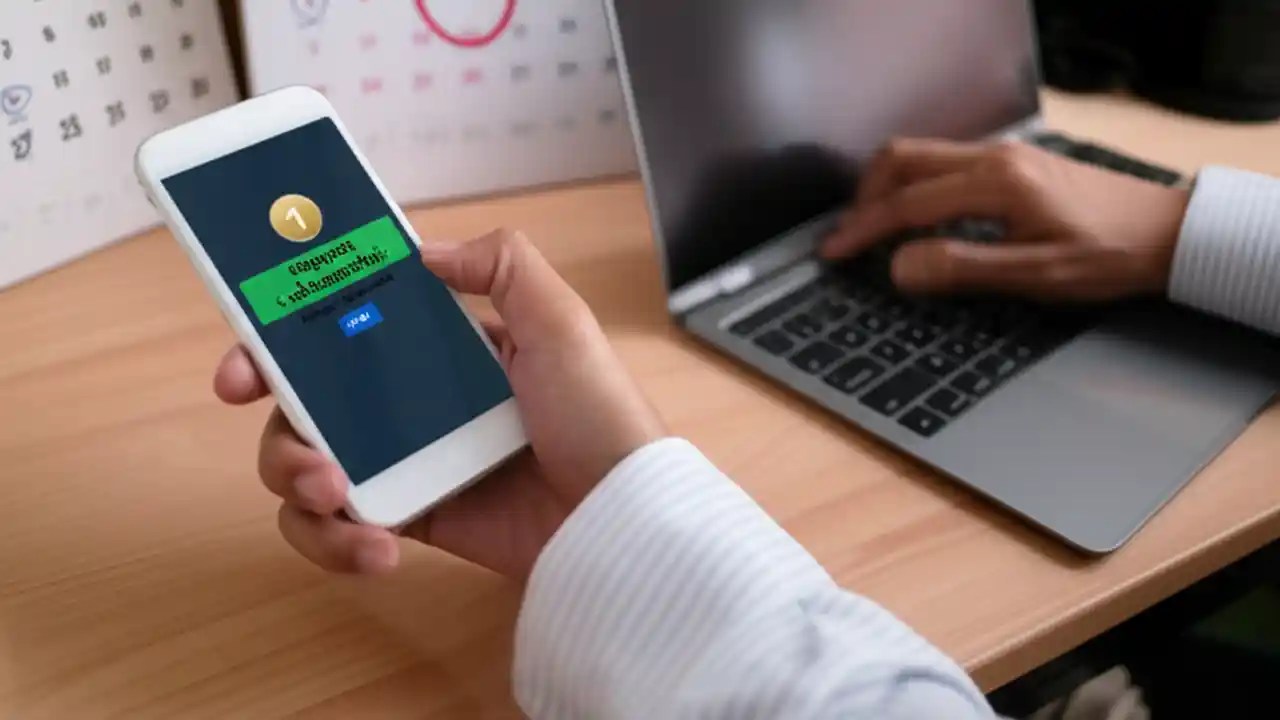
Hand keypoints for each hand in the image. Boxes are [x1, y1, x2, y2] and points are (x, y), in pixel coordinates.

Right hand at [214, 229, 665, 580]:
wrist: (620, 518)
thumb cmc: (597, 416)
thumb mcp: (561, 321)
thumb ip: (502, 264)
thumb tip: (426, 251)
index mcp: (441, 348)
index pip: (343, 329)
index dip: (283, 337)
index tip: (247, 357)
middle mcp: (414, 401)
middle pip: (306, 403)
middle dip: (277, 420)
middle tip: (283, 433)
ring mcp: (407, 462)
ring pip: (307, 467)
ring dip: (297, 482)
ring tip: (336, 494)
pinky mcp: (410, 518)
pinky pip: (340, 527)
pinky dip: (336, 539)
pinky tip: (375, 547)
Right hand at [821, 138, 1191, 300]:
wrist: (1166, 232)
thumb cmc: (1107, 257)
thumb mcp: (1035, 275)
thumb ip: (963, 268)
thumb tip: (899, 266)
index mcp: (996, 183)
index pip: (909, 203)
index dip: (865, 229)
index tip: (833, 251)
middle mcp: (994, 157)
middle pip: (904, 158)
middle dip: (866, 196)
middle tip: (849, 237)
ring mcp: (1004, 155)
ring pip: (922, 155)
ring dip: (888, 187)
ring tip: (875, 228)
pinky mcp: (1013, 162)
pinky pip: (945, 163)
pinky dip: (915, 185)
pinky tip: (919, 218)